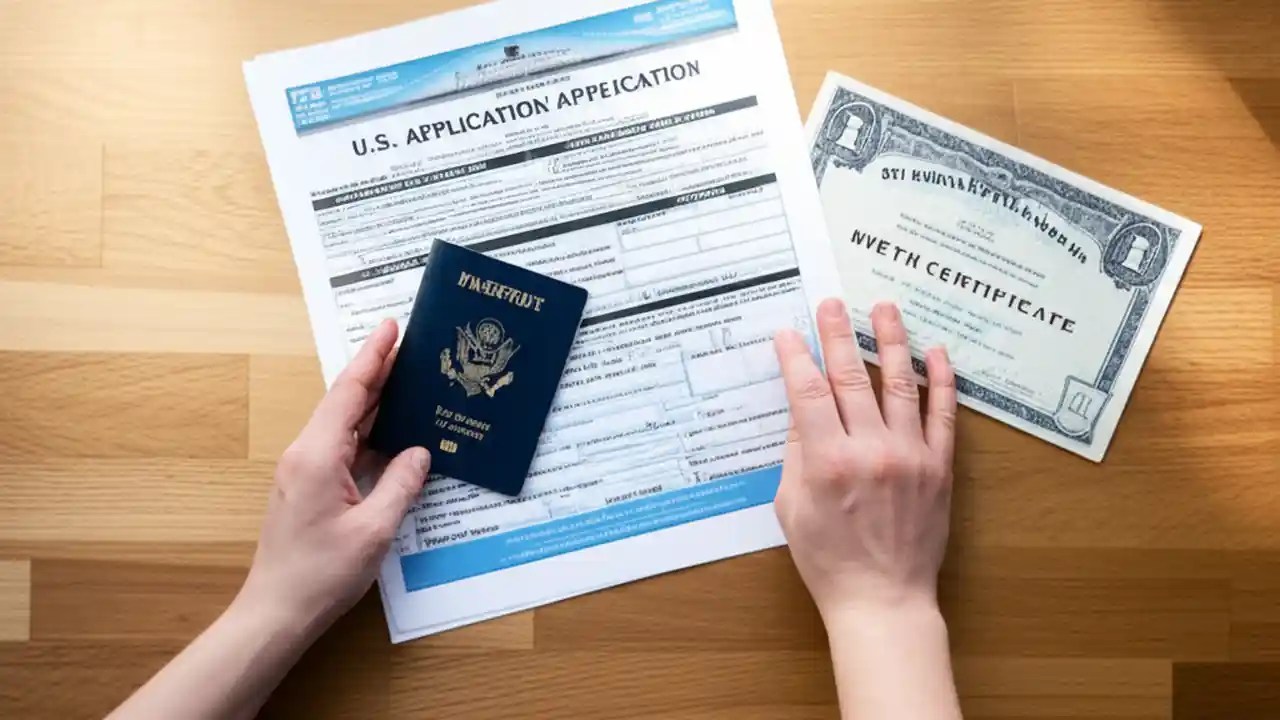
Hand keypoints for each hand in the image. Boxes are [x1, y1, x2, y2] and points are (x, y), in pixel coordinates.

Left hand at [238, 319, 430, 634]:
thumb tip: (419, 452)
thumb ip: (401, 484)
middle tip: (409, 344)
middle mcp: (306, 454)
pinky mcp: (308, 487)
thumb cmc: (321, 574)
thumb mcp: (374, 530)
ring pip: (343, 423)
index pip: (350, 392)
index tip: (391, 326)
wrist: (277, 612)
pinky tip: (391, 429)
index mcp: (318, 455)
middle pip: (345, 400)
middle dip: (377, 370)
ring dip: (373, 400)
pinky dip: (368, 430)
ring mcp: (304, 470)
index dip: (373, 357)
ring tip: (406, 377)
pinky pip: (342, 446)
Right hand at [773, 298, 955, 621]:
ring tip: (884, 309)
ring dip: (890, 342)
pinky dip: (940, 380)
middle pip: (851, 379)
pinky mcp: (939, 467)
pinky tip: (935, 352)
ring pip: (900, 385)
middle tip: (831, 304)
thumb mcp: (791, 508)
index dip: (796, 358)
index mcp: (826, 462)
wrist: (883, 601)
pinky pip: (942, 414)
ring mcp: (910, 456)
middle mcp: (870, 451)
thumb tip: (801, 410)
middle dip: (837, 336)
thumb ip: (796, 455)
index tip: (788, 333)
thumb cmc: (829, 561)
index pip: (807, 394)